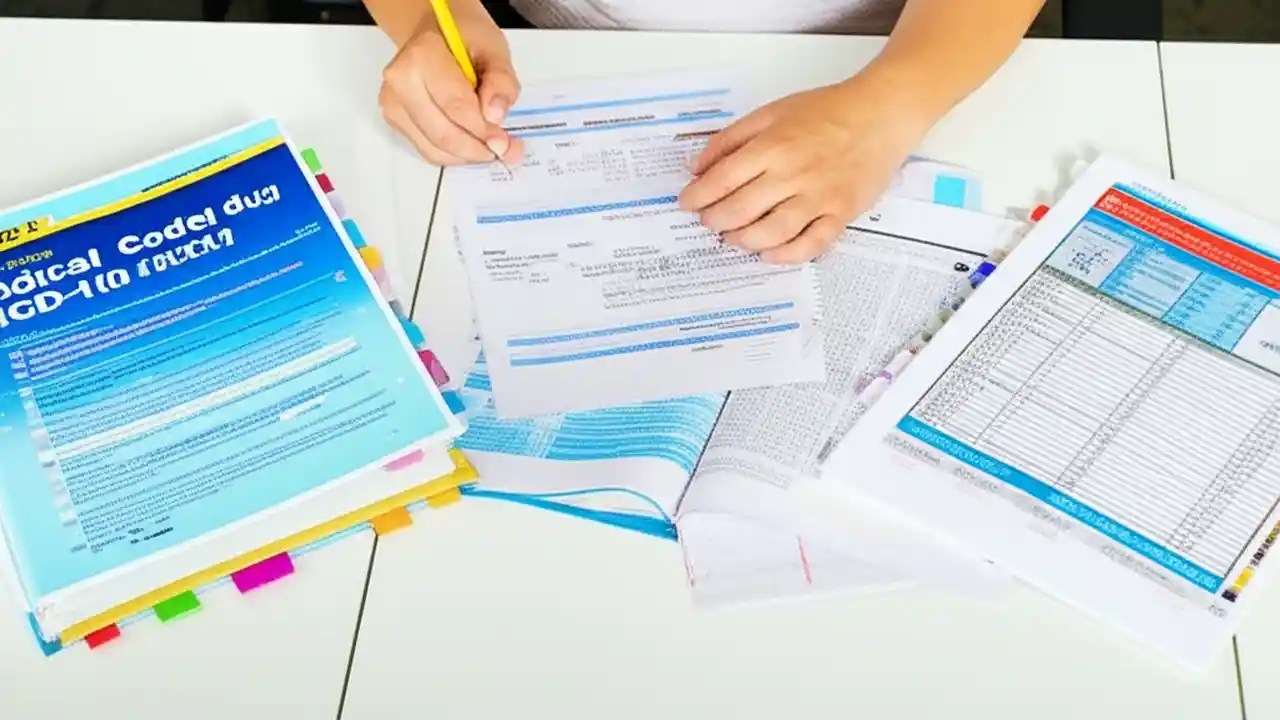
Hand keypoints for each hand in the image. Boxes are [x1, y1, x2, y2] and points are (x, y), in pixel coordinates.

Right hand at [378, 7, 522, 165]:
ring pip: (434, 149)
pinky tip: (471, 143)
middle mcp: (400, 81)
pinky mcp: (394, 120)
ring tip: (492, 147)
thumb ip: (501, 82)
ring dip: (467, 156)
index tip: (508, 143)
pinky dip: (454, 154)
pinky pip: (427, 150)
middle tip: (506, 151)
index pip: (455, 107)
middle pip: (442, 134)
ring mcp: (393, 103)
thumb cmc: (465, 38)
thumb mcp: (494, 50)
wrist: (435, 33)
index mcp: (422, 55)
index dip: (484, 132)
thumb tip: (495, 116)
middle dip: (478, 149)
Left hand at [679, 67, 937, 263]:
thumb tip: (695, 167)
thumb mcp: (771, 113)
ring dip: (743, 241)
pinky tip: (769, 253)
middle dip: (715, 221)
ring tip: (733, 237)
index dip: (698, 196)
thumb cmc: (826, 111)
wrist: (881, 114)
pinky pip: (811, 244)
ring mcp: (819, 196)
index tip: (687, 203)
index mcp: (772, 145)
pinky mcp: (842, 213)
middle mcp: (793, 173)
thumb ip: (731, 139)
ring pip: (771, 233)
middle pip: (740, 210)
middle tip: (709, 222)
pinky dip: (786, 255)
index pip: (722, 179)